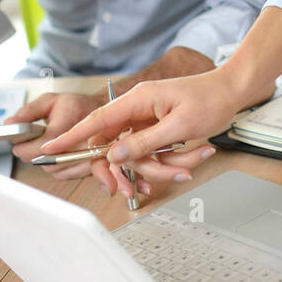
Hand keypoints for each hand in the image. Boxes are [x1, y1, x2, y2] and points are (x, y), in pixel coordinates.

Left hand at [5, 91, 103, 167]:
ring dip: (42, 160)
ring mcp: (87, 155)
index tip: (17, 144)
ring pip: (52, 169)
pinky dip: (53, 166)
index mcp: (71, 120)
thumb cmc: (76, 106)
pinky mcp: (88, 166)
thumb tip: (10, 123)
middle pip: (46, 160)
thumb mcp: (51, 100)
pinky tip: (54, 154)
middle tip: (27, 144)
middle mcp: (83, 140)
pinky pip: (61, 174)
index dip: (25, 147)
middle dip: (31, 154)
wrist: (102, 113)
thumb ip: (29, 111)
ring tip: (43, 146)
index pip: (42, 145)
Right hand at [38, 68, 241, 197]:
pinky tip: (193, 159)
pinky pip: (154, 153)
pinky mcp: (158, 130)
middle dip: (128, 170)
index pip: (95, 121)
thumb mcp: (178, 126)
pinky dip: (171, 162)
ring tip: (193, 162)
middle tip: (128, 190)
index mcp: (137, 101)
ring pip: (138, 155)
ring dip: (164, 165)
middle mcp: (137, 110)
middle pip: (115, 147)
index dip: (72, 137)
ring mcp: (147, 121)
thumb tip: (115, 155)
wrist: (233, 91)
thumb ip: (144, 142)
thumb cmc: (209, 100)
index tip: (48, 149)